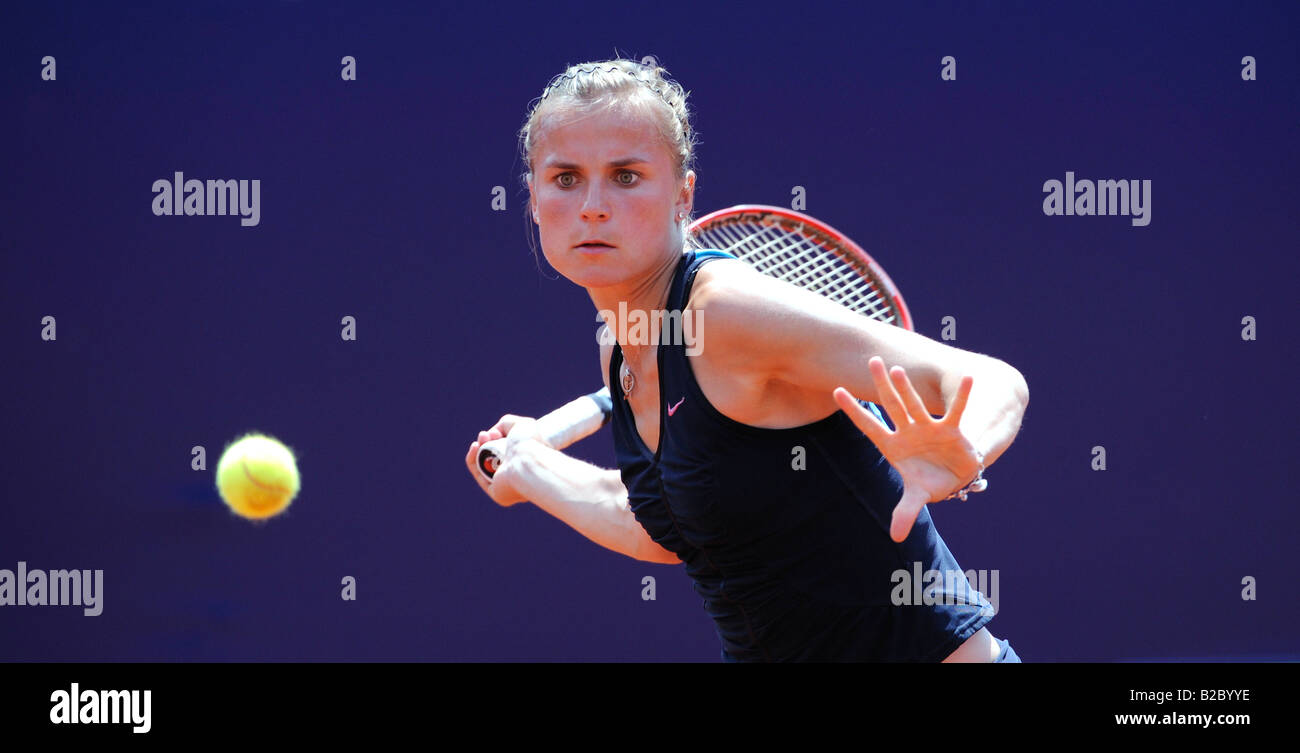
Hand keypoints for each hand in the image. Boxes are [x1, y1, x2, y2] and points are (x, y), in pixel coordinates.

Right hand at [465, 414, 543, 506]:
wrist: (528, 461)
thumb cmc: (530, 444)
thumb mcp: (521, 424)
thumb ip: (506, 424)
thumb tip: (493, 433)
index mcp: (528, 461)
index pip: (509, 452)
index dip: (498, 439)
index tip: (497, 432)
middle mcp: (519, 475)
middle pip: (496, 458)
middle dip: (488, 442)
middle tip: (487, 434)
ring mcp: (508, 485)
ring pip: (487, 466)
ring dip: (480, 449)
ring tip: (482, 437)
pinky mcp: (497, 493)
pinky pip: (481, 476)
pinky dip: (473, 460)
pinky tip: (475, 446)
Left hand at [833, 356, 982, 542]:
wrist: (955, 477)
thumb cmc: (929, 481)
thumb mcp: (915, 497)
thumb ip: (905, 512)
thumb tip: (897, 537)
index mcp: (893, 445)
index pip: (869, 425)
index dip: (854, 411)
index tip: (836, 391)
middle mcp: (908, 431)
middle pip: (891, 406)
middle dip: (881, 386)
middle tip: (871, 361)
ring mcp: (928, 428)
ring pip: (915, 405)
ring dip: (906, 389)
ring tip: (896, 369)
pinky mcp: (951, 431)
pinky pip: (956, 412)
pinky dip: (963, 397)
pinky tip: (970, 379)